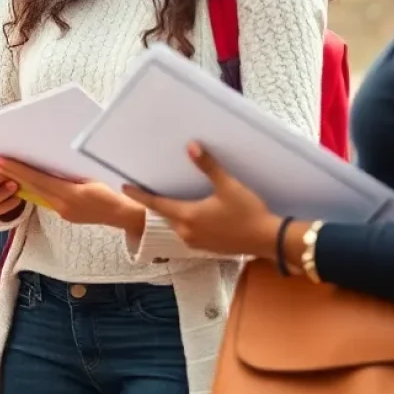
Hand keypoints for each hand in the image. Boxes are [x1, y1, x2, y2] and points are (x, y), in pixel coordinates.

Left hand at [0, 157, 144, 234]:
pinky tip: (30, 179)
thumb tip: (54, 154)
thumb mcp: (96, 175)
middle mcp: (63, 206)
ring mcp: (64, 212)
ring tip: (7, 167)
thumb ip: (73, 168)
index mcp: (70, 194)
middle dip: (14, 174)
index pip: (37, 179)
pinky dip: (38, 187)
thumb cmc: (117, 190)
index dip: (17, 169)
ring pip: (39, 193)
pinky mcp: (67, 214)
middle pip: (34, 186)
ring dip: (24, 180)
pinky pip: (48, 198)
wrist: (129, 215)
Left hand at [122, 143, 279, 257]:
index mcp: (187, 217)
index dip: (140, 195)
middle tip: (146, 187)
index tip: (124, 187)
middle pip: (165, 214)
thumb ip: (208, 166)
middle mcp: (187, 232)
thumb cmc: (248, 212)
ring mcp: (197, 242)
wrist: (269, 240)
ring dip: (171, 212)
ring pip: (177, 224)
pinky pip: (188, 231)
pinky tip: (190, 211)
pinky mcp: (208, 247)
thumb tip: (191, 146)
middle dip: (156, 202)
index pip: (156, 204)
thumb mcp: (227, 186)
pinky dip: (185, 220)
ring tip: (168, 196)